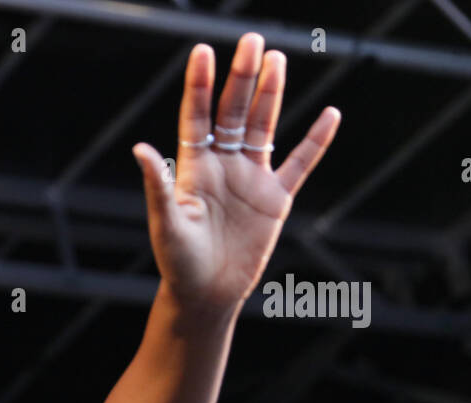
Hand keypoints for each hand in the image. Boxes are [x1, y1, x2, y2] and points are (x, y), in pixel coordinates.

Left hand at [131, 33, 340, 314]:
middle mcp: (223, 166)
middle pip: (234, 113)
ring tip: (276, 59)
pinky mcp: (275, 199)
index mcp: (194, 168)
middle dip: (242, 78)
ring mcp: (250, 179)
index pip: (196, 117)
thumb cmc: (178, 262)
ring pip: (263, 127)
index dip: (199, 85)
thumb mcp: (166, 223)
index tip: (203, 51)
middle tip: (252, 40)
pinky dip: (316, 141)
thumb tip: (140, 149)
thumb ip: (158, 185)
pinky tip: (330, 114)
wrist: (206, 295)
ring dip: (271, 94)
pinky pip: (300, 164)